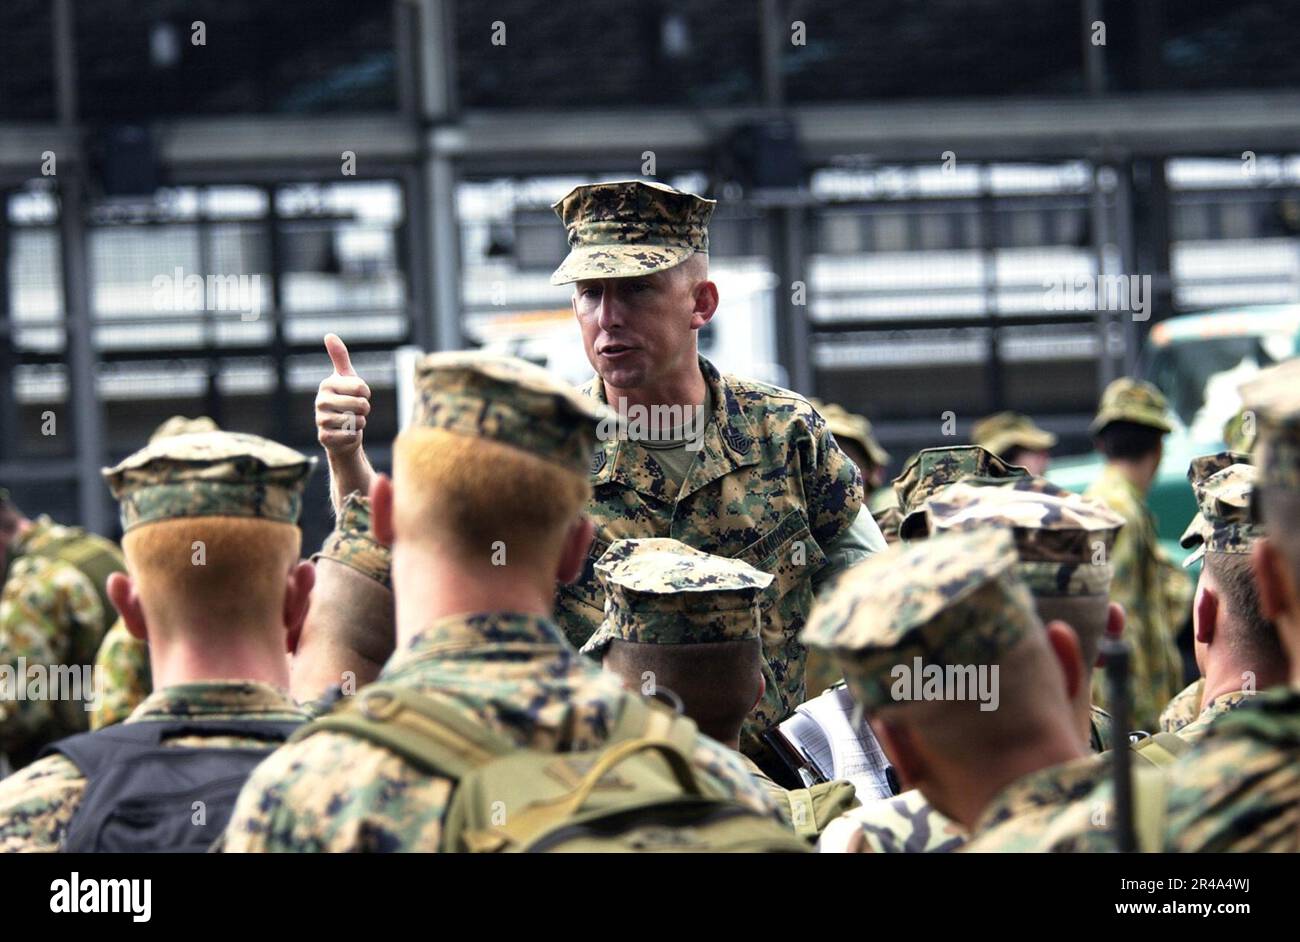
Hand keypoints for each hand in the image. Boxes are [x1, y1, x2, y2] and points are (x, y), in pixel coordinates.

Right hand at [315, 334, 371, 459]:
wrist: (341, 432)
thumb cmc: (346, 401)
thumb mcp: (346, 378)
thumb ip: (340, 357)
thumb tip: (329, 335)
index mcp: (327, 384)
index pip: (361, 388)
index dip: (366, 394)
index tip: (359, 396)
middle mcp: (320, 401)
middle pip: (361, 405)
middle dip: (364, 410)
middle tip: (355, 411)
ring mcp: (320, 420)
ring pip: (357, 421)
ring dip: (359, 423)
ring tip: (350, 422)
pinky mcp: (324, 438)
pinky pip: (350, 435)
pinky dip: (353, 436)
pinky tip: (345, 433)